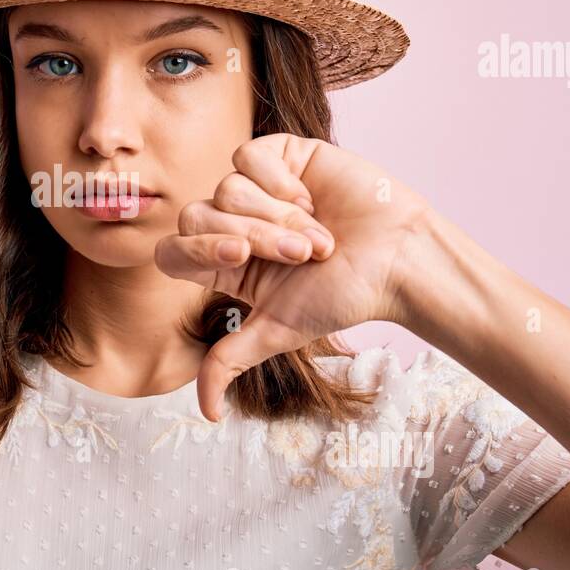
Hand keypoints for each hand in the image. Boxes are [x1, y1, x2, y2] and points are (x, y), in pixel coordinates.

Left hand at [154, 134, 433, 420]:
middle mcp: (232, 223)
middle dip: (251, 234)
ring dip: (278, 217)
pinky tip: (310, 198)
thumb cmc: (342, 297)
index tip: (240, 255)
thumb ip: (230, 359)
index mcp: (223, 264)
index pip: (173, 251)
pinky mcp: (278, 156)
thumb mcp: (278, 331)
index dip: (196, 248)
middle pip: (197, 216)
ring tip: (317, 236)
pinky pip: (248, 156)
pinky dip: (279, 180)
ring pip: (226, 188)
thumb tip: (205, 413)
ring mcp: (254, 188)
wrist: (395, 259)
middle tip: (300, 254)